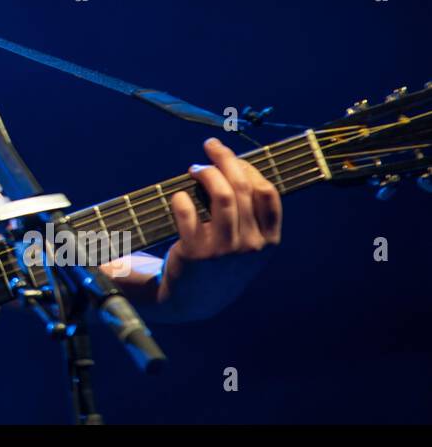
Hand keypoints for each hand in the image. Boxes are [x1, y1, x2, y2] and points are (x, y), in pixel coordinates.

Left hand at [156, 137, 282, 315]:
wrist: (196, 300)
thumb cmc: (222, 261)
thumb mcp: (248, 244)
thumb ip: (249, 213)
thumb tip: (234, 165)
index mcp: (269, 240)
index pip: (267, 193)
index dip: (249, 168)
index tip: (232, 157)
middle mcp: (251, 245)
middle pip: (242, 188)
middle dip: (225, 159)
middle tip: (210, 147)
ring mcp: (225, 251)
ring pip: (222, 196)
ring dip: (206, 173)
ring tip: (195, 169)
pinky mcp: (196, 253)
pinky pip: (188, 213)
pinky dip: (181, 198)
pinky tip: (178, 196)